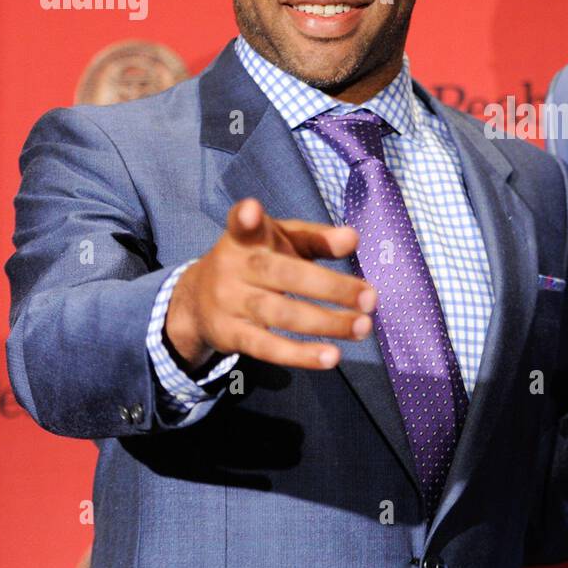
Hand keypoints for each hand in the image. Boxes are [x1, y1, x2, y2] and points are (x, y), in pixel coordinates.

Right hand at [164, 197, 376, 372]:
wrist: (197, 300)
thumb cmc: (257, 261)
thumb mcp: (280, 241)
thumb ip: (316, 238)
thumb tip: (352, 238)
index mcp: (246, 238)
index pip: (242, 224)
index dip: (246, 217)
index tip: (253, 211)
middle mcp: (233, 266)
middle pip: (284, 274)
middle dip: (330, 287)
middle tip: (370, 298)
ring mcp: (229, 302)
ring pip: (281, 314)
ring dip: (326, 323)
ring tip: (362, 327)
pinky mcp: (230, 335)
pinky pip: (268, 348)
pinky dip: (301, 355)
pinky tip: (331, 357)